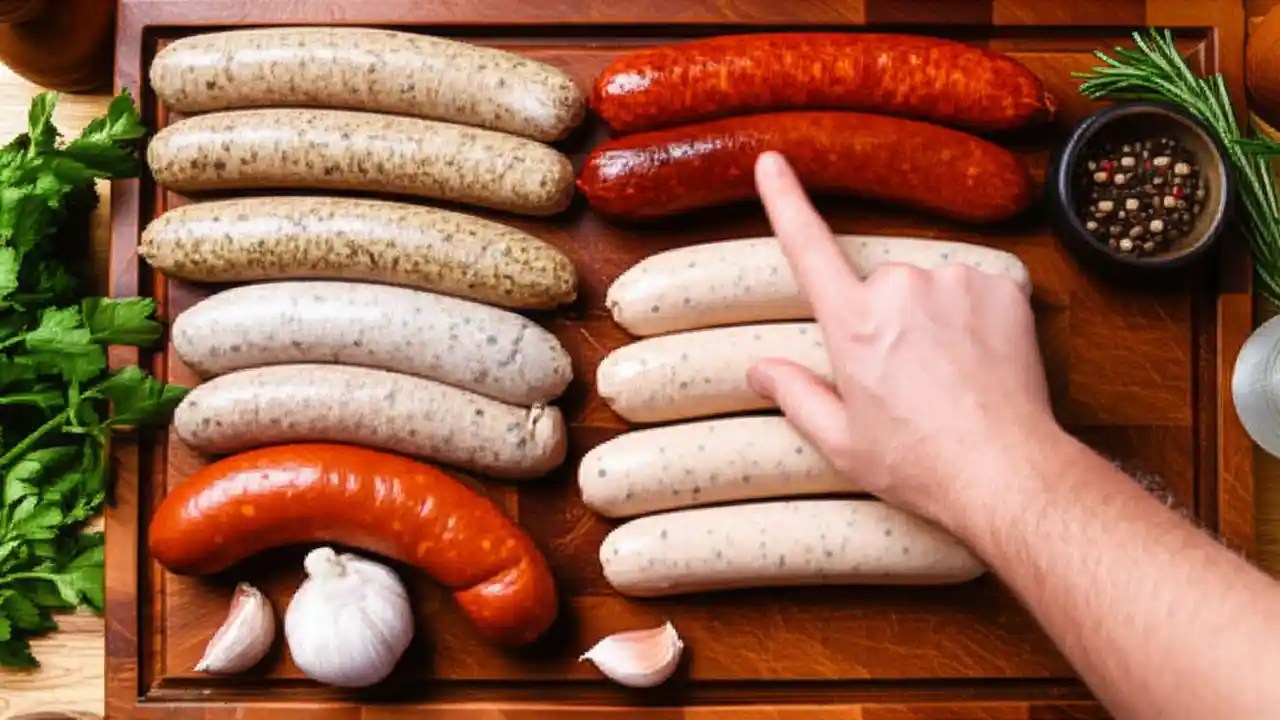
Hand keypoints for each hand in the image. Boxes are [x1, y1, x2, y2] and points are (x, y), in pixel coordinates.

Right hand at [747, 151, 1056, 526]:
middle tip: (909, 380)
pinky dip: (974, 319)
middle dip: (887, 322)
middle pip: (880, 287)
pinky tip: (980, 362)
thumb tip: (759, 369)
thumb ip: (795, 395)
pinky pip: (974, 291)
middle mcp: (900, 288)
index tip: (770, 160)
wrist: (1006, 471)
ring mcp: (955, 282)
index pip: (807, 246)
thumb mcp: (841, 441)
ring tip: (950, 377)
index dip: (784, 200)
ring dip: (934, 319)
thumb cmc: (919, 463)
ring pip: (930, 289)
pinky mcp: (1001, 287)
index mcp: (853, 323)